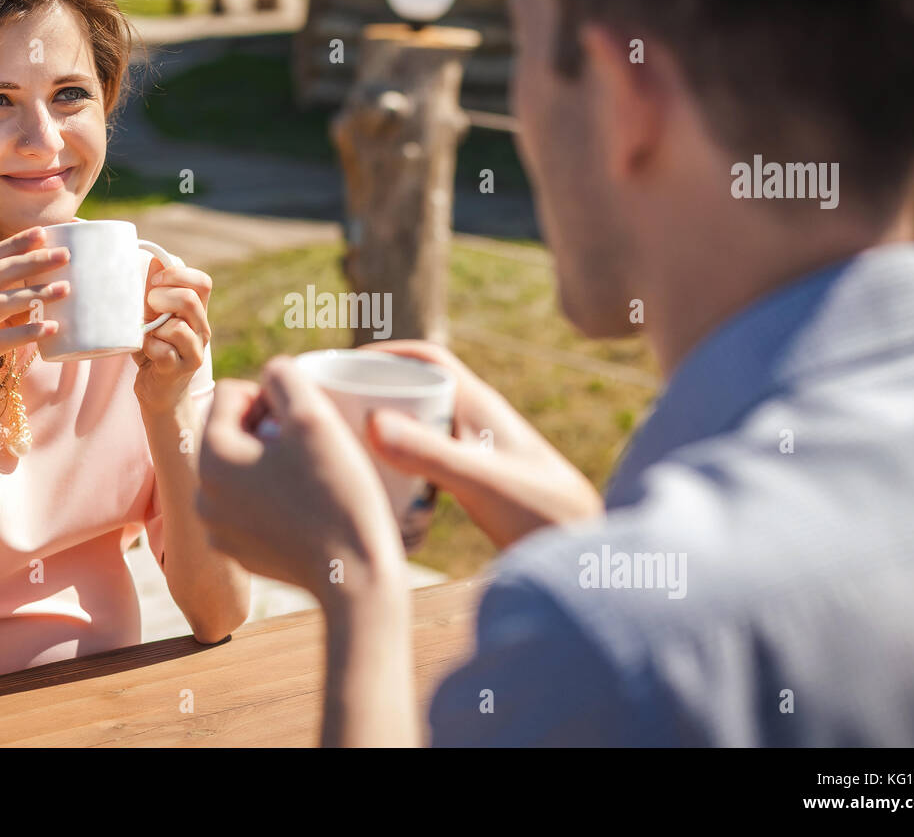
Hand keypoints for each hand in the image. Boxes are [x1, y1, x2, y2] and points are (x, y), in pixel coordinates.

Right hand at [0, 226, 70, 420]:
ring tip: (66, 289)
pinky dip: (28, 332)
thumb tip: (46, 298)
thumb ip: (8, 311)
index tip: (43, 231)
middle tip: (66, 255)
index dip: (16, 243)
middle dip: (33, 260)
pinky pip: (2, 339)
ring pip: (1, 302)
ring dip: (35, 293)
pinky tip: (52, 329)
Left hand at [132, 258, 211, 413]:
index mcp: (197, 314)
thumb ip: (155, 292)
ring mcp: (194, 351)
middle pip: (190, 300)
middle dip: (161, 297)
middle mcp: (201, 330)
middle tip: (148, 307)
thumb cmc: (155, 351)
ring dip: (153, 328)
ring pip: (177, 327)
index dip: (178, 274)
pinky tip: (146, 353)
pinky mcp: (179, 369)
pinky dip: (147, 347)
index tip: (155, 281)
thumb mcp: (153, 318)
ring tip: (148, 335)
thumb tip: (156, 259)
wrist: (158, 393)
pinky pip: (161, 349)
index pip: (203, 282)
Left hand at [196, 357, 406, 602]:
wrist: (354, 577)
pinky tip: (308, 509)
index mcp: (211, 456)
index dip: (274, 396)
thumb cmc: (336, 494)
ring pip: (244, 470)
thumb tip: (270, 375)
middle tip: (312, 449)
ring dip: (273, 463)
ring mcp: (219, 529)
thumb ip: (284, 376)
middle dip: (271, 430)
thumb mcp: (313, 415)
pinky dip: (276, 498)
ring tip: (312, 478)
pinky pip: (252, 505)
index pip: (232, 393)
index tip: (306, 421)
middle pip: (234, 432)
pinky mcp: (240, 553)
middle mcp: (202, 494)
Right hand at [361, 340, 603, 549]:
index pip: (428, 359)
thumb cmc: (545, 516)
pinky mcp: (478, 487)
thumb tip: (372, 421)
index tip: (339, 367)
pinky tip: (377, 496)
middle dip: (372, 396)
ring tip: (340, 453)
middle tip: (325, 416)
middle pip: (417, 392)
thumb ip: (431, 453)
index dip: (383, 354)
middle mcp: (479, 425)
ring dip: (382, 435)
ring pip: (420, 430)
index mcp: (481, 407)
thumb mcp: (482, 483)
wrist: (588, 559)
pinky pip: (427, 465)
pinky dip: (398, 470)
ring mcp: (479, 456)